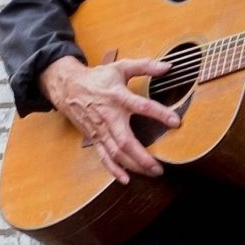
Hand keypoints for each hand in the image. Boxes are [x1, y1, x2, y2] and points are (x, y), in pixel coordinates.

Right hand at [40, 55, 179, 181]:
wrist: (68, 88)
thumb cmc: (97, 78)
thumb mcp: (120, 67)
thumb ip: (145, 66)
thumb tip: (167, 66)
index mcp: (118, 97)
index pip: (142, 106)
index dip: (159, 114)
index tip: (175, 122)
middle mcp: (110, 117)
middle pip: (126, 141)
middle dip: (142, 157)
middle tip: (159, 166)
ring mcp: (101, 130)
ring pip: (116, 153)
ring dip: (133, 166)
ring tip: (151, 172)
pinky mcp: (95, 138)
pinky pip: (104, 157)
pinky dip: (113, 170)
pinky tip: (125, 179)